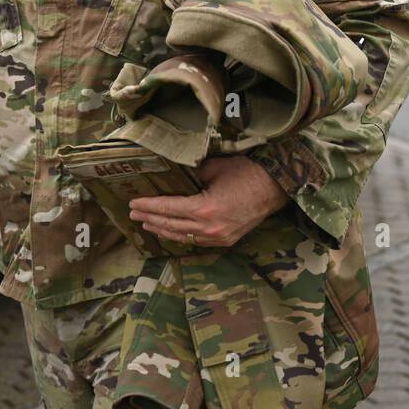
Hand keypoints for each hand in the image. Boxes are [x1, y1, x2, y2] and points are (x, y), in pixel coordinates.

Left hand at [128, 156, 289, 248]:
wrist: (275, 188)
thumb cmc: (247, 173)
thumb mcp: (215, 168)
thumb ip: (192, 174)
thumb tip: (175, 174)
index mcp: (205, 209)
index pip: (168, 208)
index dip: (149, 206)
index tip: (134, 202)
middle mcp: (209, 227)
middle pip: (171, 225)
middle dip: (150, 218)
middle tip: (133, 213)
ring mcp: (218, 237)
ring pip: (182, 236)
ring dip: (162, 230)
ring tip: (147, 223)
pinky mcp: (225, 240)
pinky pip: (196, 240)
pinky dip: (180, 236)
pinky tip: (171, 231)